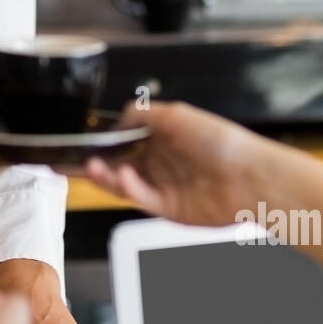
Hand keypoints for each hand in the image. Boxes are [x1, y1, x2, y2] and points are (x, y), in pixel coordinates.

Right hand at [83, 99, 266, 225]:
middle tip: (72, 161)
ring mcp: (164, 186)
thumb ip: (142, 114)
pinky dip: (129, 188)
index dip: (102, 142)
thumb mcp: (177, 115)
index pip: (123, 141)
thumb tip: (117, 120)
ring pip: (124, 184)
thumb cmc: (222, 142)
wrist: (250, 178)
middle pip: (118, 165)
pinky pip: (140, 198)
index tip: (80, 142)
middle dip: (94, 163)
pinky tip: (125, 176)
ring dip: (105, 176)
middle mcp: (161, 162)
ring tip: (92, 167)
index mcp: (163, 138)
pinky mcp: (168, 209)